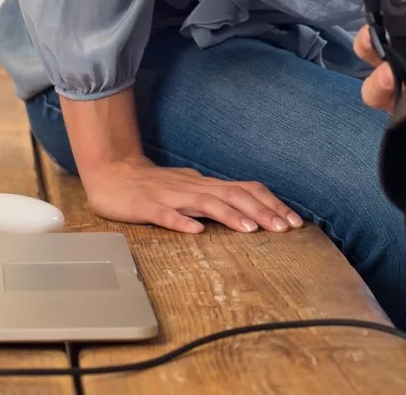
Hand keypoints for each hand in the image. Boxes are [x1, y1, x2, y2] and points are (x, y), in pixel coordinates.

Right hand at [80, 155, 302, 235]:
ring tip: (251, 230)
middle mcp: (193, 187)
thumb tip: (248, 211)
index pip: (245, 190)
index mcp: (205, 185)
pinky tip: (195, 232)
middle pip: (233, 195)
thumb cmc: (153, 187)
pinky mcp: (146, 206)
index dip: (270, 204)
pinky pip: (165, 215)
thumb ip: (215, 199)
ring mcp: (170, 195)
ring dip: (230, 216)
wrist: (111, 174)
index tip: (293, 221)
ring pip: (205, 203)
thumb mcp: (190, 190)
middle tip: (284, 228)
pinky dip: (182, 222)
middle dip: (261, 211)